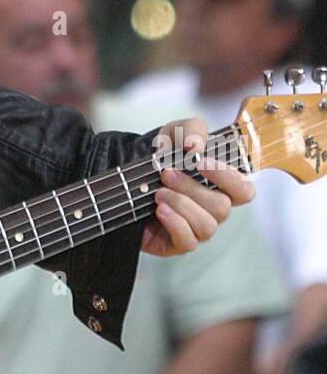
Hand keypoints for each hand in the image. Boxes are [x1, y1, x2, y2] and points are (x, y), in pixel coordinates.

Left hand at [141, 117, 253, 258]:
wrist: (129, 176)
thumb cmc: (160, 157)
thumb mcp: (173, 133)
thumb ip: (191, 130)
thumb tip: (196, 146)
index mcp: (220, 186)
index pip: (243, 190)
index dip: (228, 178)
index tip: (202, 162)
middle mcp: (212, 210)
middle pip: (222, 207)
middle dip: (192, 188)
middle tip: (167, 174)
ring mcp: (197, 228)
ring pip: (207, 225)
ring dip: (181, 204)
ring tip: (159, 192)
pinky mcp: (178, 243)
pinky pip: (188, 241)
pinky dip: (174, 223)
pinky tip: (160, 209)